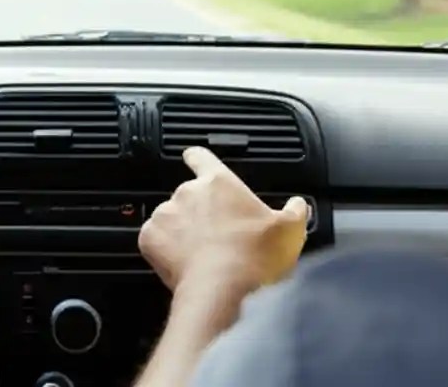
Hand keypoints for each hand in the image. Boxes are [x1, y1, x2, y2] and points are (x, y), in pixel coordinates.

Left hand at [138, 147, 307, 296]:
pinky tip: (185, 264)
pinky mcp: (149, 238)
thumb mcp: (289, 231)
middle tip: (218, 236)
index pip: (201, 157)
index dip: (198, 159)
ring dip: (183, 232)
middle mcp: (187, 192)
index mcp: (219, 182)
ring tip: (202, 255)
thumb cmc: (254, 257)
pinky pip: (156, 240)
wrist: (220, 290)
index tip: (195, 161)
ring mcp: (165, 214)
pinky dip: (166, 250)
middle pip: (190, 196)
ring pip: (172, 219)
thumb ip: (295, 211)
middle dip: (200, 212)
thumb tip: (298, 204)